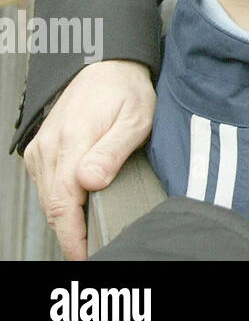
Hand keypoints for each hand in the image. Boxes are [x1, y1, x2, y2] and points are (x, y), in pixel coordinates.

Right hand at [22, 59, 155, 259]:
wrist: (107, 65)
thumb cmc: (126, 91)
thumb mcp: (136, 118)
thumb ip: (112, 151)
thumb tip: (89, 182)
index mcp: (72, 142)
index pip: (64, 203)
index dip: (73, 236)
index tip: (86, 255)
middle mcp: (49, 148)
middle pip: (54, 206)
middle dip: (71, 233)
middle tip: (94, 251)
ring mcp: (41, 149)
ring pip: (48, 199)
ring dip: (66, 219)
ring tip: (88, 237)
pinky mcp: (40, 150)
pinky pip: (45, 186)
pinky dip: (60, 201)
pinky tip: (79, 208)